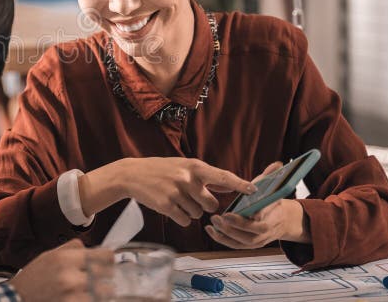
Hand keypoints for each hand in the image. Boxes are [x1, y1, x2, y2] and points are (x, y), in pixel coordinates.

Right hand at [10, 239, 113, 301]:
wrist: (17, 300)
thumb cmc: (33, 279)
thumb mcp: (49, 255)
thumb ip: (73, 249)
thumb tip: (92, 247)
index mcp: (65, 259)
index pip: (105, 256)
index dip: (109, 258)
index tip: (109, 262)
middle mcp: (71, 277)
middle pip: (108, 275)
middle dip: (104, 276)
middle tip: (97, 278)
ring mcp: (73, 296)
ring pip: (105, 293)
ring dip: (100, 292)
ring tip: (88, 290)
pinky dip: (91, 299)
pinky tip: (81, 296)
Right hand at [79, 157, 256, 226]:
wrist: (132, 174)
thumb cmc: (161, 170)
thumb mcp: (184, 166)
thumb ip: (207, 177)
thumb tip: (230, 184)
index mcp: (194, 166)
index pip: (223, 176)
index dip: (240, 185)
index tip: (255, 191)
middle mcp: (187, 178)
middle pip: (211, 204)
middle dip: (205, 205)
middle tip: (191, 197)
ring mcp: (176, 192)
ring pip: (197, 214)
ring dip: (190, 211)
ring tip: (175, 198)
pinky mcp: (166, 206)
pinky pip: (185, 220)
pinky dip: (180, 217)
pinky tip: (170, 206)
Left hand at [206, 162, 311, 248]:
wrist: (282, 221)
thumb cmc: (272, 202)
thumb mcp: (273, 188)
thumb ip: (272, 176)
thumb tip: (278, 164)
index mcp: (271, 217)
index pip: (261, 220)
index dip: (249, 218)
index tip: (236, 213)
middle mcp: (265, 232)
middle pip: (250, 234)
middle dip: (234, 227)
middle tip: (219, 217)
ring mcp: (257, 240)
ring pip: (241, 242)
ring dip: (225, 234)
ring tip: (212, 222)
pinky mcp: (248, 245)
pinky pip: (234, 245)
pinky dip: (222, 239)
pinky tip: (210, 230)